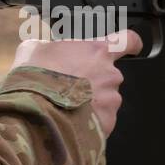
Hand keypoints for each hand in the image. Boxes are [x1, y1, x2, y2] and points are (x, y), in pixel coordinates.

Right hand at [10, 30, 143, 136]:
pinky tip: (69, 121)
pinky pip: (101, 121)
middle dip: (94, 82)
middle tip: (71, 88)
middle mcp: (110, 75)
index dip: (131, 43)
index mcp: (97, 52)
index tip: (132, 46)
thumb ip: (47, 46)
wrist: (35, 113)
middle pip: (110, 76)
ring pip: (105, 100)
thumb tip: (41, 49)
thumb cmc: (36, 79)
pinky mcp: (107, 124)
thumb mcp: (33, 49)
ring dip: (91, 103)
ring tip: (66, 107)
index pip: (128, 40)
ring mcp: (111, 101)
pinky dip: (89, 122)